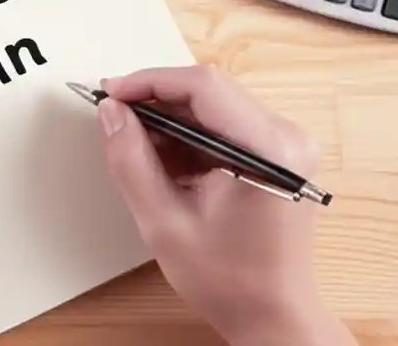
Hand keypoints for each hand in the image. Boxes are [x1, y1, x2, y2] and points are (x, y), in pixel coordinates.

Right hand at [99, 66, 356, 345]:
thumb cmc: (229, 280)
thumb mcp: (163, 221)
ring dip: (170, 121)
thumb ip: (131, 160)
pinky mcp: (277, 156)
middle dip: (156, 101)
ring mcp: (285, 146)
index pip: (202, 86)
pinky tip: (165, 164)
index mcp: (267, 149)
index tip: (111, 94)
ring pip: (213, 107)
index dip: (149, 82)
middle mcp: (286, 139)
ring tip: (138, 151)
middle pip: (209, 91)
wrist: (273, 316)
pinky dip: (188, 137)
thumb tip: (111, 113)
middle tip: (115, 118)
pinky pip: (224, 126)